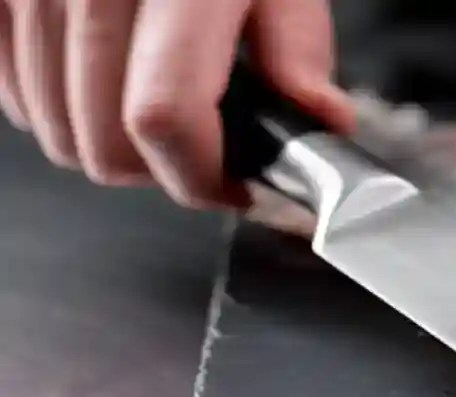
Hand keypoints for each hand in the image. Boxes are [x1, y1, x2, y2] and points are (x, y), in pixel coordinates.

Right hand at [0, 0, 354, 208]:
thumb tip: (321, 121)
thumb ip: (297, 49)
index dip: (203, 175)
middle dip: (164, 170)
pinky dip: (62, 111)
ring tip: (158, 104)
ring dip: (114, 147)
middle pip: (106, 145)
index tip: (235, 184)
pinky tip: (108, 84)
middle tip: (204, 147)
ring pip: (57, 134)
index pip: (166, 117)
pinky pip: (14, 97)